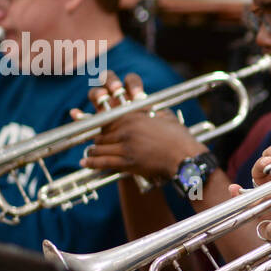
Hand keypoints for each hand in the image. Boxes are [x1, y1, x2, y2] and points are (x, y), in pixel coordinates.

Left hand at [75, 72, 202, 180]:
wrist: (185, 157)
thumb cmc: (179, 138)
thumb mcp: (164, 116)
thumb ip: (151, 111)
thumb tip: (149, 108)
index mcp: (133, 116)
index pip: (108, 120)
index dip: (102, 126)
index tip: (99, 130)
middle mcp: (126, 130)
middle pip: (102, 134)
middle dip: (97, 140)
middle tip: (93, 144)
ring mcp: (126, 146)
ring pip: (100, 148)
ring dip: (93, 152)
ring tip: (88, 154)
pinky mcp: (128, 162)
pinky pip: (104, 162)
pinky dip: (92, 163)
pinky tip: (85, 163)